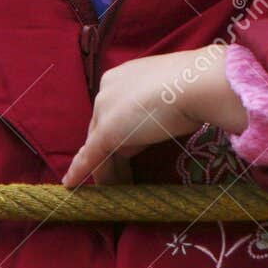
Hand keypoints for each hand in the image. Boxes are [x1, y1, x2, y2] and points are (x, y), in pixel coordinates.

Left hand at [62, 48, 233, 187]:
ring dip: (107, 170)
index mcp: (121, 77)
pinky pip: (90, 157)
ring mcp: (104, 110)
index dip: (123, 134)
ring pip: (100, 146)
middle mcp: (107, 90)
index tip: (131, 151)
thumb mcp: (169, 96)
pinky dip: (80, 171)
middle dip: (112, 155)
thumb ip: (154, 110)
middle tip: (122, 178)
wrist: (195, 84)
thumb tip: (148, 130)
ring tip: (115, 191)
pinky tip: (71, 184)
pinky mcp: (106, 132)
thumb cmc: (192, 85)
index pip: (115, 112)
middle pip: (104, 130)